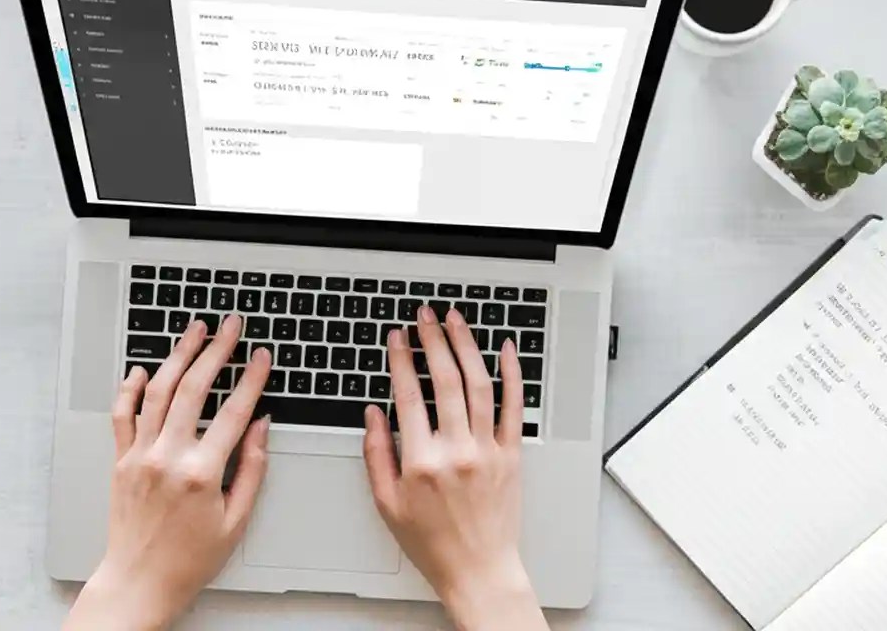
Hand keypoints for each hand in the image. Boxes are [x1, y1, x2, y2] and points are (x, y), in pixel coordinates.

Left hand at [64, 315, 271, 630]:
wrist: (139, 582)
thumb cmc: (189, 559)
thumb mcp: (236, 520)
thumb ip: (252, 469)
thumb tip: (260, 427)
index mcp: (201, 473)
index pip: (233, 412)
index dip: (252, 378)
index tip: (262, 356)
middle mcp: (167, 458)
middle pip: (192, 388)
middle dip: (215, 350)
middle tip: (230, 326)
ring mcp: (139, 456)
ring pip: (156, 391)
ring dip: (177, 356)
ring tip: (194, 331)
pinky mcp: (120, 461)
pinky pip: (122, 415)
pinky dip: (130, 387)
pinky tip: (142, 369)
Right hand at [362, 306, 548, 630]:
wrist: (478, 570)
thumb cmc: (432, 542)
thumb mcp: (386, 503)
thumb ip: (376, 453)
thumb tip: (372, 412)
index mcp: (421, 461)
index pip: (409, 394)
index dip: (401, 359)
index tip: (397, 337)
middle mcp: (456, 451)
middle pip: (446, 380)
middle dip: (433, 339)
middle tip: (426, 316)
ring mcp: (488, 450)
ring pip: (480, 384)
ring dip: (467, 346)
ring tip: (456, 321)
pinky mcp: (512, 455)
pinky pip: (514, 407)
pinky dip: (513, 374)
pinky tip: (505, 350)